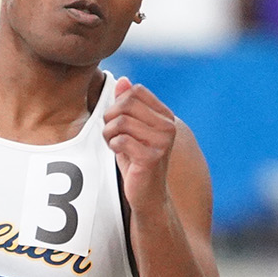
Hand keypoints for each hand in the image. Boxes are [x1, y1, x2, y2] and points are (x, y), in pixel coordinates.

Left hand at [102, 78, 176, 212]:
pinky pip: (121, 140)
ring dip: (109, 133)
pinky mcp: (152, 157)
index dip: (118, 102)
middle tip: (111, 133)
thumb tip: (124, 80)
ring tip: (114, 144)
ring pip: (121, 121)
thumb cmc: (137, 162)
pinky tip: (119, 154)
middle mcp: (168, 126)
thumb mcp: (132, 130)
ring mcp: (162, 142)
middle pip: (127, 103)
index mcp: (166, 116)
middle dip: (110, 117)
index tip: (117, 120)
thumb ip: (128, 105)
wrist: (149, 196)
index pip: (136, 91)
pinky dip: (113, 146)